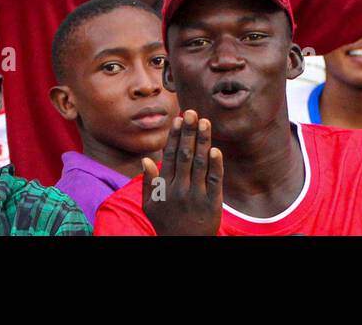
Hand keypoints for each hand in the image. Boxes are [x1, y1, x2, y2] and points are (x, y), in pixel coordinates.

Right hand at [141, 110, 223, 235]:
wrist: (185, 247)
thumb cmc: (167, 224)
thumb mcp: (151, 206)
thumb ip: (149, 182)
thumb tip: (146, 159)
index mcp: (165, 187)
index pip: (170, 156)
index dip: (175, 137)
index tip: (179, 119)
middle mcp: (179, 189)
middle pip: (185, 155)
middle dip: (189, 132)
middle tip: (193, 112)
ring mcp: (196, 196)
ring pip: (200, 164)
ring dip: (202, 142)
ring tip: (205, 122)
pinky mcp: (212, 203)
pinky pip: (214, 181)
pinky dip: (215, 166)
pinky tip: (215, 150)